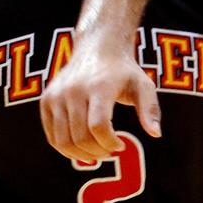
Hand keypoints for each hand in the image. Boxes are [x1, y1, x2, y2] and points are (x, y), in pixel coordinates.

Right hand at [41, 43, 160, 161]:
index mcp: (99, 86)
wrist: (97, 47)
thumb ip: (150, 109)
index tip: (121, 145)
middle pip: (80, 136)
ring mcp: (56, 95)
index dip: (109, 143)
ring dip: (82, 155)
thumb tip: (156, 134)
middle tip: (111, 152)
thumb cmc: (124, 70)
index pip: (98, 126)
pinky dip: (65, 149)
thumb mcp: (144, 85)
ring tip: (97, 153)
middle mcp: (73, 90)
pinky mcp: (46, 100)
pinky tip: (81, 150)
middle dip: (98, 151)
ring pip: (63, 140)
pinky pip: (52, 135)